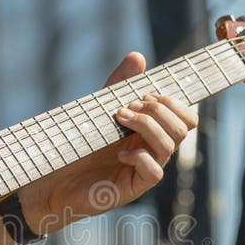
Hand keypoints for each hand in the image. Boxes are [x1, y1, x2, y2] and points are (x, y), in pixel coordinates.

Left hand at [19, 52, 196, 232]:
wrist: (58, 179)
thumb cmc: (81, 145)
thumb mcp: (101, 109)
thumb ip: (120, 85)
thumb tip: (137, 57)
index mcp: (153, 133)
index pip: (186, 117)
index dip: (172, 102)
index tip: (145, 94)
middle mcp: (155, 151)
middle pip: (184, 127)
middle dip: (158, 110)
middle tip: (128, 106)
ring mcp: (146, 170)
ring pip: (170, 145)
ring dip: (146, 126)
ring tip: (119, 119)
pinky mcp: (134, 187)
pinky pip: (154, 172)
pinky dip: (138, 156)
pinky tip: (118, 152)